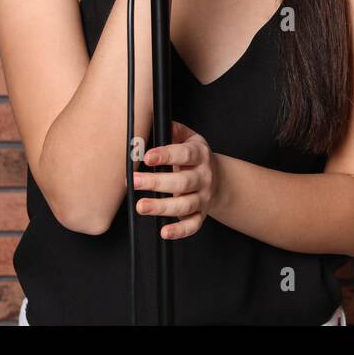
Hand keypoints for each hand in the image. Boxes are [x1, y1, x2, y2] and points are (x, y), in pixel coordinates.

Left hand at [132, 121, 221, 239]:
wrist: (219, 179)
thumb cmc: (196, 157)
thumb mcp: (190, 138)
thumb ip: (175, 131)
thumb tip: (158, 123)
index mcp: (200, 154)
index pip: (184, 154)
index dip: (166, 155)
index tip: (147, 157)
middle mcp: (204, 176)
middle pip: (182, 181)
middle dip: (156, 182)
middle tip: (134, 182)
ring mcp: (203, 197)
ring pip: (185, 204)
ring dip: (162, 207)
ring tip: (141, 206)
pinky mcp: (201, 214)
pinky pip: (192, 225)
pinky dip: (180, 231)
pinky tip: (164, 231)